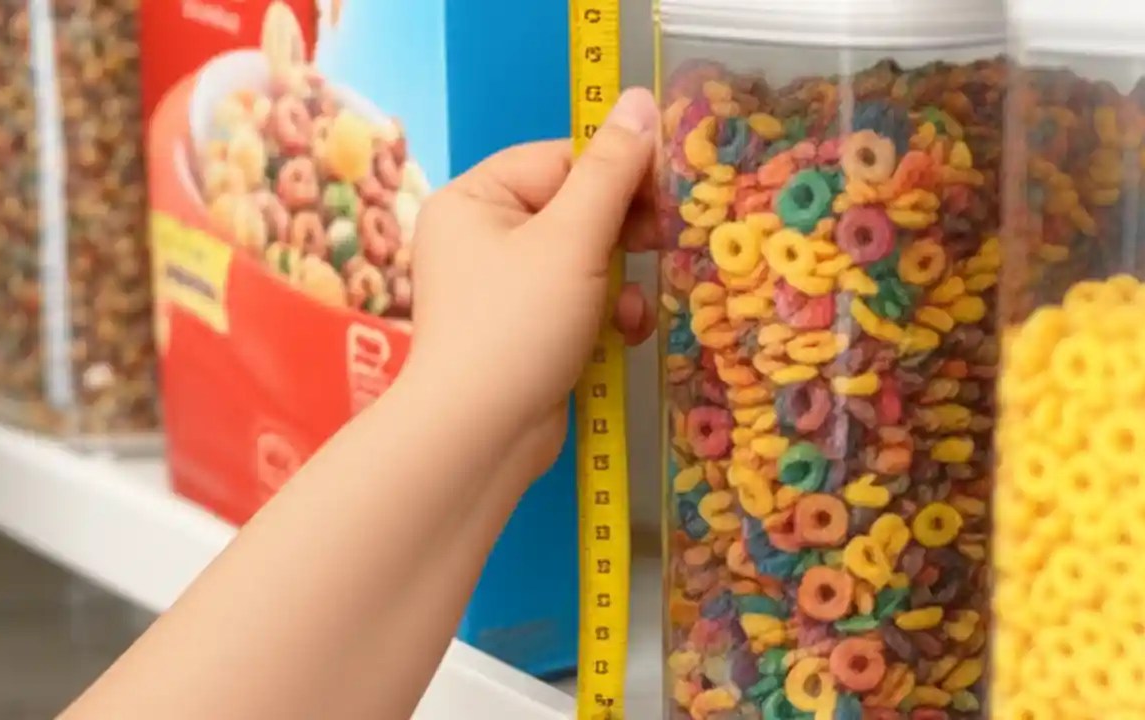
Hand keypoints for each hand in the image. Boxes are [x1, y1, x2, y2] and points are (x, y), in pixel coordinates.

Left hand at [400, 88, 660, 481]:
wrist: (480, 437)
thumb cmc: (517, 326)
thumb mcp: (572, 240)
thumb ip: (613, 171)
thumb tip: (642, 102)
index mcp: (475, 199)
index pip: (561, 160)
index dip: (618, 172)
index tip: (669, 193)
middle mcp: (480, 236)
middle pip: (574, 209)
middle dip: (622, 233)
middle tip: (663, 242)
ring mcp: (501, 288)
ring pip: (583, 259)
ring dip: (621, 277)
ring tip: (634, 304)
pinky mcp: (523, 331)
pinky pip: (576, 301)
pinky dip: (605, 312)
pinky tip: (625, 332)